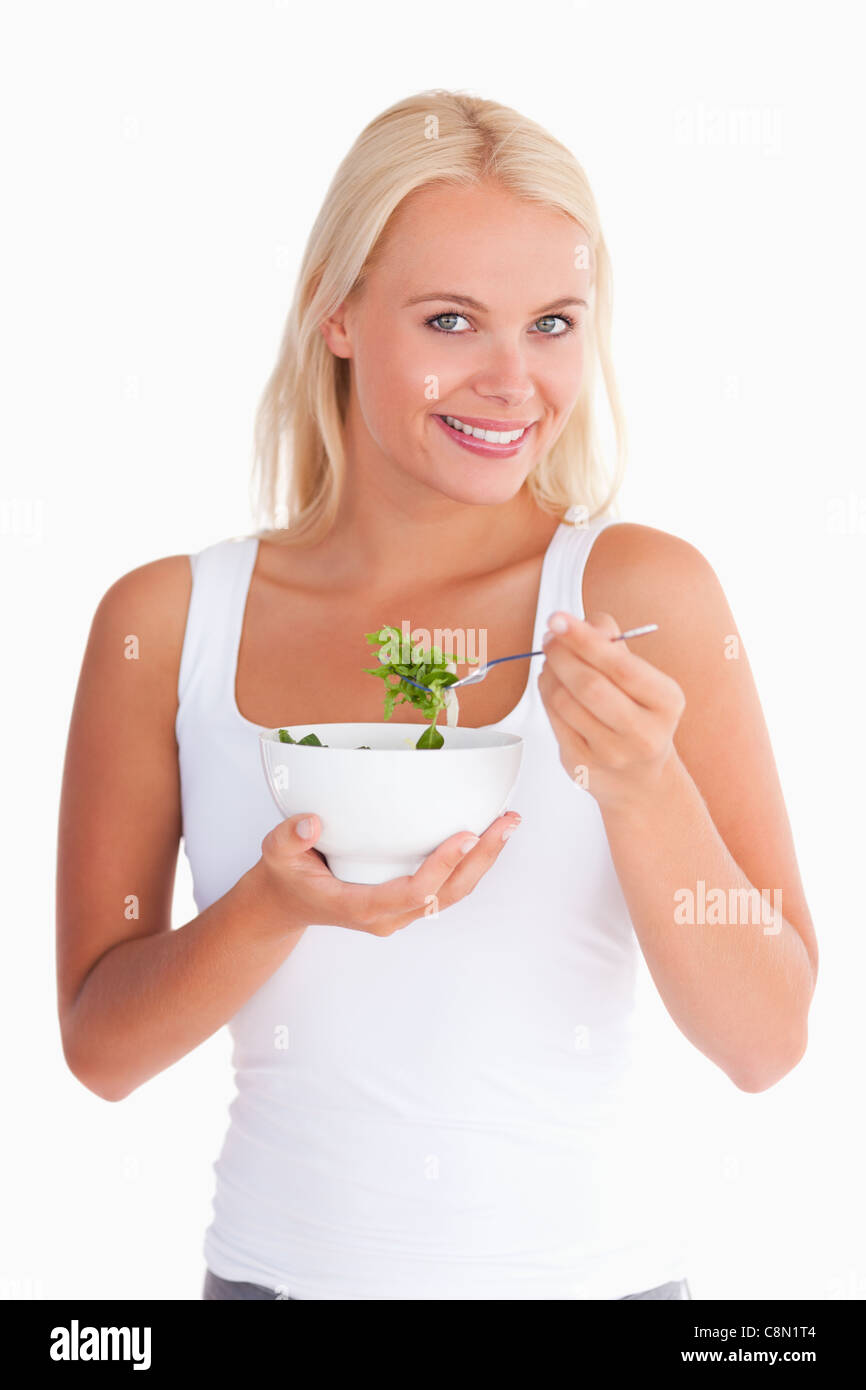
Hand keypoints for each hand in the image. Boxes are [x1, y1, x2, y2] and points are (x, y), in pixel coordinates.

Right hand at [256, 809, 520, 936]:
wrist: (287, 903)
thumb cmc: (285, 875)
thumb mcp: (275, 852)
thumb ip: (289, 837)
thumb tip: (312, 823)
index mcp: (360, 906)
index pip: (413, 892)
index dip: (443, 866)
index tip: (467, 835)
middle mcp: (388, 915)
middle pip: (447, 894)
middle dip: (481, 860)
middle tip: (507, 822)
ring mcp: (400, 912)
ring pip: (453, 893)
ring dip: (484, 862)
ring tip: (508, 825)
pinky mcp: (407, 902)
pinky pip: (447, 888)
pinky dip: (470, 863)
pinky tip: (486, 835)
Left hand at [537, 609, 685, 811]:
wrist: (639, 779)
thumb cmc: (638, 715)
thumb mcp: (642, 679)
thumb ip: (614, 645)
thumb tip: (581, 624)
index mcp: (666, 703)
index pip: (621, 667)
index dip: (585, 640)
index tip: (559, 619)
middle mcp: (644, 733)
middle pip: (589, 686)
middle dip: (562, 654)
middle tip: (550, 637)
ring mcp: (611, 754)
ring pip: (564, 702)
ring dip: (550, 673)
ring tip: (553, 661)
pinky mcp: (582, 765)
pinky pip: (554, 720)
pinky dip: (546, 694)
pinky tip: (553, 685)